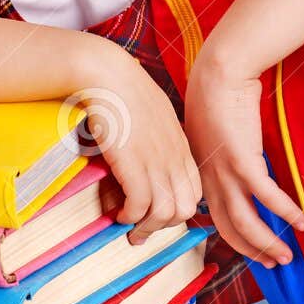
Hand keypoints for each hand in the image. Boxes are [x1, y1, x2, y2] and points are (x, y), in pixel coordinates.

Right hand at [77, 42, 202, 246]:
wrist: (108, 74)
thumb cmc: (124, 89)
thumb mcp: (154, 114)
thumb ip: (159, 136)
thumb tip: (146, 153)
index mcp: (180, 146)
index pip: (195, 191)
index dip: (178, 210)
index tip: (158, 216)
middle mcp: (173, 157)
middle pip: (187, 208)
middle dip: (165, 226)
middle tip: (142, 229)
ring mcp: (156, 161)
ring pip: (166, 213)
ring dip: (147, 227)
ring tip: (129, 226)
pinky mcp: (134, 164)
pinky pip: (140, 206)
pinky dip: (130, 217)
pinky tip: (118, 213)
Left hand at [182, 47, 303, 266]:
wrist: (219, 72)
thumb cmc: (218, 96)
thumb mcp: (213, 135)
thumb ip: (223, 158)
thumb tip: (243, 169)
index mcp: (203, 175)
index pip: (218, 219)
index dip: (237, 240)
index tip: (256, 252)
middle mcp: (210, 179)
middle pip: (231, 228)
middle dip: (254, 251)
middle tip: (276, 263)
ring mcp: (224, 172)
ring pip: (246, 221)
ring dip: (269, 243)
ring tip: (288, 256)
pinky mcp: (242, 160)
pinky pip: (266, 196)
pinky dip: (285, 212)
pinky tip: (301, 222)